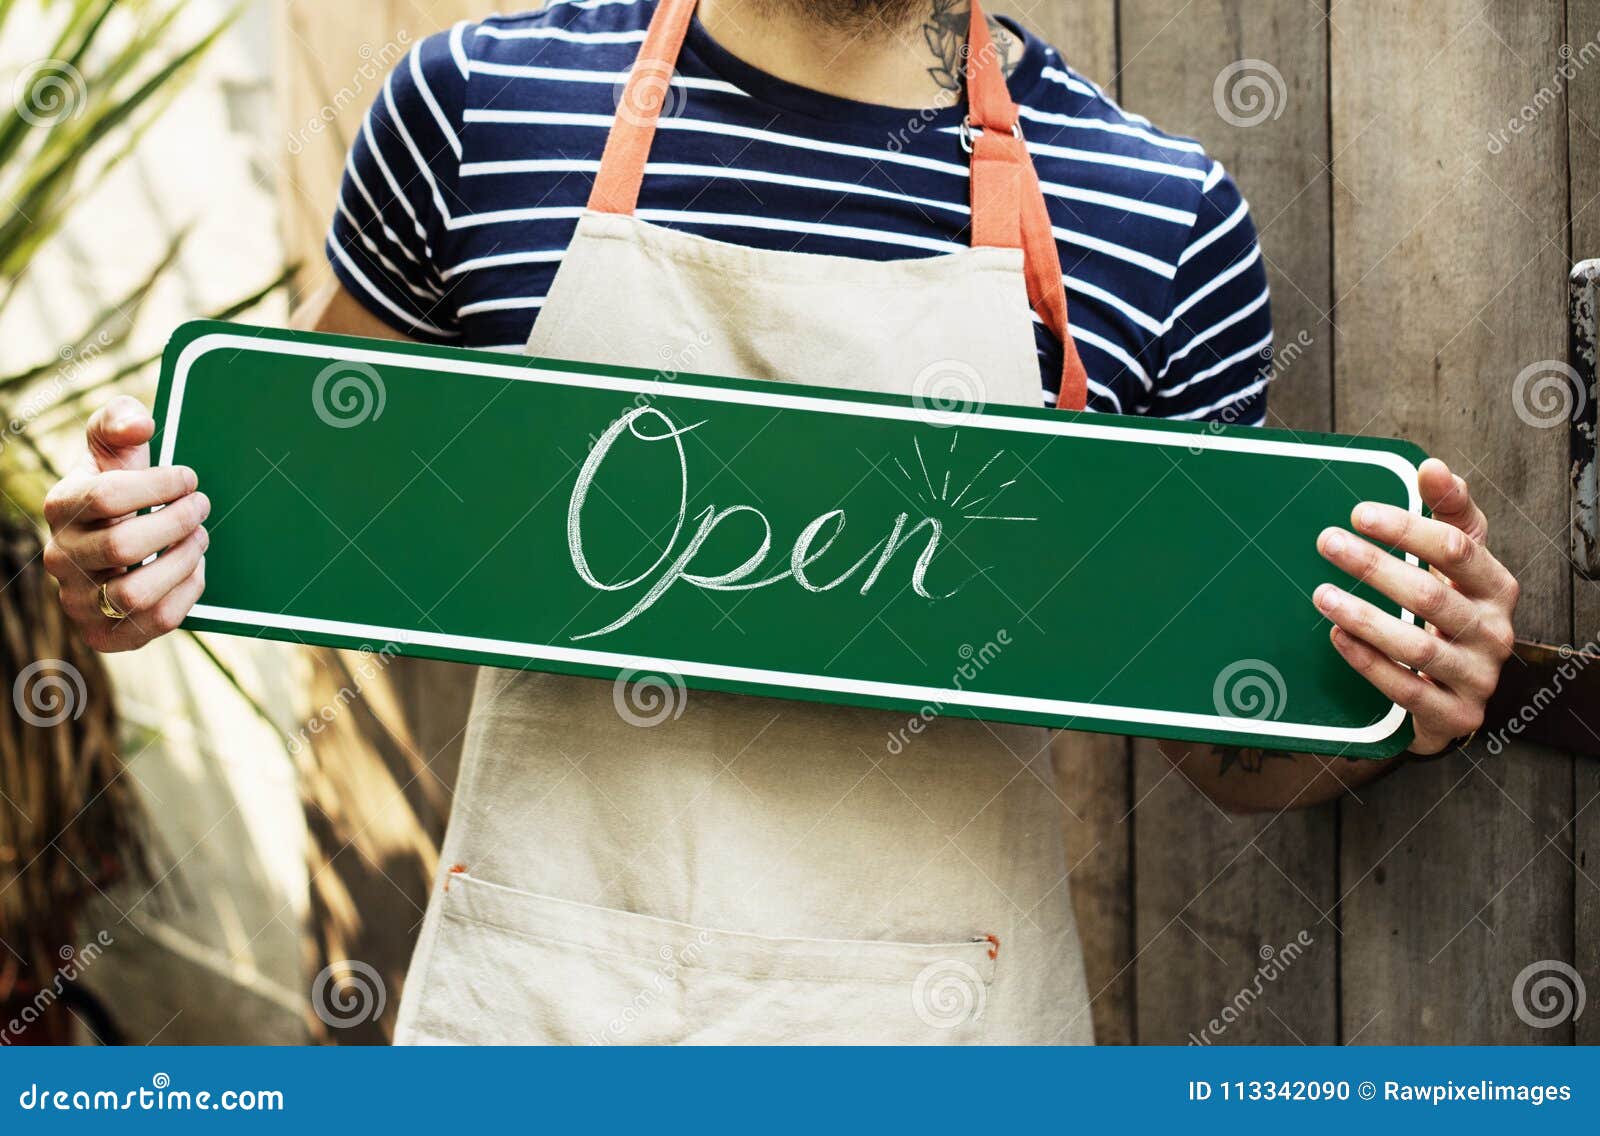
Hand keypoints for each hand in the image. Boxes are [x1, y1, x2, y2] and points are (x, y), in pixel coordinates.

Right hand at [42, 396, 209, 651]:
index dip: (159, 484)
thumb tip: (141, 424)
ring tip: (200, 537)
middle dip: (176, 523)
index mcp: (61, 507)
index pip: (105, 496)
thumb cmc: (118, 490)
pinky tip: (194, 568)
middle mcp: (62, 558)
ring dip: (182, 561)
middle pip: (122, 546)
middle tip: (202, 507)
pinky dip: (186, 594)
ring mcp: (80, 601)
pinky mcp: (107, 634)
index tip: (188, 477)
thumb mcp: (112, 448)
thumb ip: (118, 421)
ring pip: (135, 593)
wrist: (113, 546)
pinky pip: (153, 623)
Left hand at [1312, 458, 1517, 755]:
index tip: (1357, 512)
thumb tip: (1432, 467)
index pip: (1456, 549)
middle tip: (1327, 542)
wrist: (1456, 691)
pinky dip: (1367, 662)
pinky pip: (1406, 689)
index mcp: (1497, 587)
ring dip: (1364, 617)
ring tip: (1321, 594)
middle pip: (1432, 594)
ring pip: (1417, 646)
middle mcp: (1495, 632)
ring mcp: (1478, 677)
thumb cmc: (1452, 610)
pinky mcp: (1455, 715)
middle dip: (1374, 566)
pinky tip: (1336, 636)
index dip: (1406, 528)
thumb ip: (1448, 513)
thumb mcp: (1456, 560)